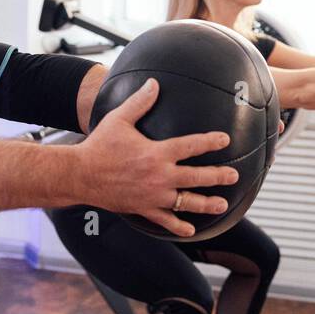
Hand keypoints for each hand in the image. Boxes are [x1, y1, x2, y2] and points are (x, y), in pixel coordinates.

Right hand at [74, 78, 237, 237]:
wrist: (81, 175)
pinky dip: (178, 226)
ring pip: (186, 202)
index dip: (210, 142)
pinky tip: (190, 230)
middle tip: (234, 175)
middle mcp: (159, 176)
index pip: (191, 146)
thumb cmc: (99, 145)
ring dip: (206, 203)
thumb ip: (139, 102)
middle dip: (218, 176)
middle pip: (196, 177)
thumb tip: (154, 83)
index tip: (224, 139)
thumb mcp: (119, 119)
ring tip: (222, 204)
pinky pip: (165, 220)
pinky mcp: (144, 208)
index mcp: (156, 153)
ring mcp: (153, 195)